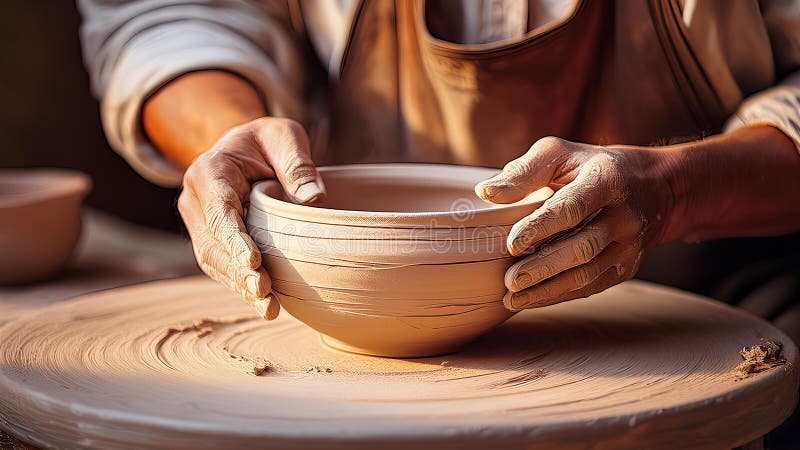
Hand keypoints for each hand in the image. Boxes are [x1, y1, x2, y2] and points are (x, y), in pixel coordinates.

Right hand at [177, 117, 324, 319]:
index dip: (234, 238)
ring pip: (213, 261)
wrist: (246, 148)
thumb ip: (298, 164)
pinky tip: (264, 304)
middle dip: (236, 271)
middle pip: (212, 243)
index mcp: (209, 171)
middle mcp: (195, 200)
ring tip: (269, 307)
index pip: (219, 210)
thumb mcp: (285, 137)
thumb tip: (315, 199)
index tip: (253, 261)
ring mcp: (199, 223)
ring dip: (239, 285)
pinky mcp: (211, 240)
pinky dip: (241, 287)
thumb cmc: (268, 141)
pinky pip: (221, 267)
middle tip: (265, 291)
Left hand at [475, 136, 675, 311]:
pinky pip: (592, 286)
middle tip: (509, 281)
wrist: (656, 188)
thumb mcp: (561, 154)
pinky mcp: (626, 267)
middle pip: (583, 247)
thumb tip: (485, 192)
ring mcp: (629, 245)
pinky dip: (560, 295)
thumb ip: (524, 172)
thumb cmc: (591, 166)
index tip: (511, 244)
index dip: (541, 227)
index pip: (572, 207)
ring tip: (512, 298)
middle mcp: (624, 215)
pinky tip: (531, 299)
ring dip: (548, 290)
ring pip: (589, 273)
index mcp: (605, 180)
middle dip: (543, 267)